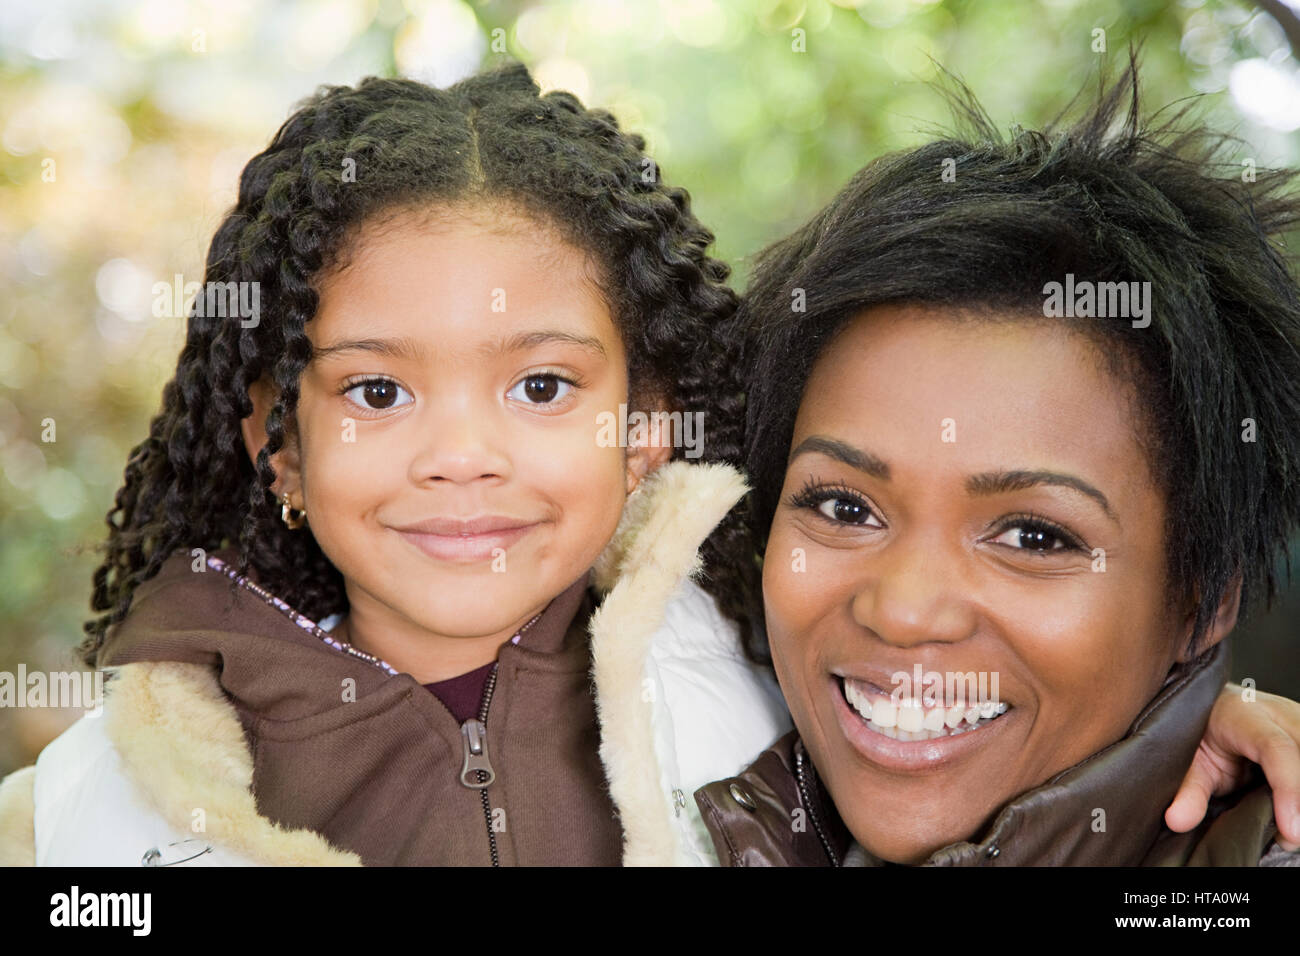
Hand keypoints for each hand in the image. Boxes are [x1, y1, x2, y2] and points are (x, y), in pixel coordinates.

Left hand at [1165, 682, 1299, 849]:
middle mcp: (1279, 715)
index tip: (1290, 830)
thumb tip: (1178, 821)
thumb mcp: (1191, 760)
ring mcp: (1297, 721)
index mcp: (1246, 716)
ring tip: (1290, 827)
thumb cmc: (1201, 730)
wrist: (1211, 708)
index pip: (1277, 749)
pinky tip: (1294, 809)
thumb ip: (1188, 790)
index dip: (1289, 790)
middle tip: (1287, 836)